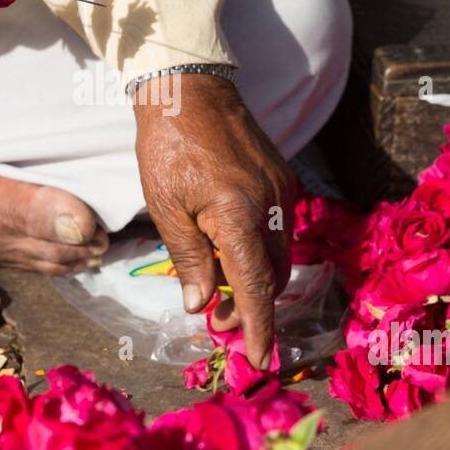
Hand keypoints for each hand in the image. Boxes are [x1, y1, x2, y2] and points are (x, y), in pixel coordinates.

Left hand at [134, 73, 296, 368]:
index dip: (260, 327)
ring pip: (280, 252)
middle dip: (254, 306)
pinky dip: (261, 249)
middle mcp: (271, 204)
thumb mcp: (166, 207)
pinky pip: (279, 227)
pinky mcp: (282, 177)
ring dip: (258, 278)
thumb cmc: (168, 146)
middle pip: (275, 275)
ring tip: (221, 289)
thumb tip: (200, 304)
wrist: (189, 88)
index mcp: (238, 214)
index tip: (261, 361)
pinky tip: (232, 250)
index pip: (258, 286)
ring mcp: (281, 188)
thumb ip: (189, 259)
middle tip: (220, 321)